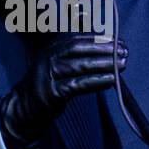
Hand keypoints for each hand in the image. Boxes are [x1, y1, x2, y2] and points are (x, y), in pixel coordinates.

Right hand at [0, 34, 126, 148]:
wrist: (25, 108)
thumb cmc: (49, 86)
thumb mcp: (57, 66)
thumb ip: (76, 56)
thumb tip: (105, 47)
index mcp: (51, 50)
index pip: (78, 40)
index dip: (99, 40)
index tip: (119, 41)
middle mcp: (48, 59)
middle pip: (78, 50)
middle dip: (103, 49)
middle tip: (124, 51)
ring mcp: (48, 76)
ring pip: (79, 67)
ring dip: (103, 64)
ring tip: (122, 65)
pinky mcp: (52, 93)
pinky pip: (78, 85)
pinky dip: (96, 82)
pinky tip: (110, 81)